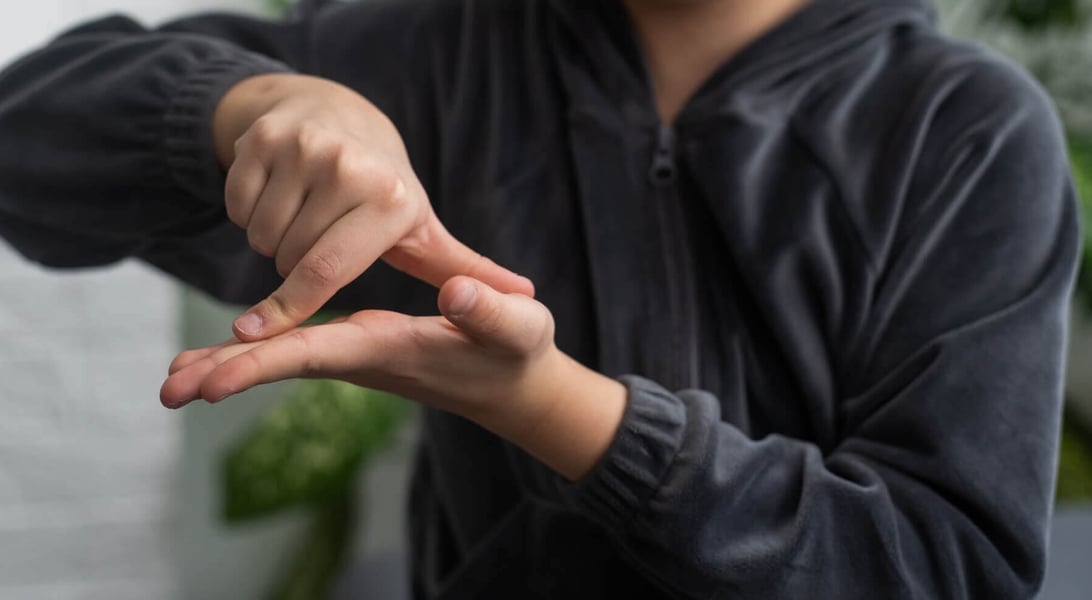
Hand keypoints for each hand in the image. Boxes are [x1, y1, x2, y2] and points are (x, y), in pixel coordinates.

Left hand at [161, 276, 626, 479]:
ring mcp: (357, 355)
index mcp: (391, 347)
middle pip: (285, 365)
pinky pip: (294, 351)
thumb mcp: (519, 326)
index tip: (212, 383)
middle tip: (167, 390)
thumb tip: (456, 293)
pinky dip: (253, 355)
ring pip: (283, 360)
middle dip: (227, 374)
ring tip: (173, 375)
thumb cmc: (518, 354)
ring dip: (228, 366)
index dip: (265, 364)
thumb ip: (492, 310)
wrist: (515, 387)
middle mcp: (364, 357)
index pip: (318, 355)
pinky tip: (221, 358)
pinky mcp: (358, 348)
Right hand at [212, 74, 532, 340]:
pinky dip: (248, 211)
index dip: (289, 308)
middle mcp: (346, 167)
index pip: (326, 270)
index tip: (253, 338)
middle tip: (322, 239)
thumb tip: (528, 300)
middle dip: (294, 266)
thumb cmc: (386, 192)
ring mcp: (302, 146)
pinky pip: (235, 204)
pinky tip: (281, 193)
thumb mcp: (423, 230)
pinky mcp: (264, 136)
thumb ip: (466, 272)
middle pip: (287, 256)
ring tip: (305, 216)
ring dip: (272, 239)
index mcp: (390, 200)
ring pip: (259, 234)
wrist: (344, 117)